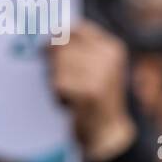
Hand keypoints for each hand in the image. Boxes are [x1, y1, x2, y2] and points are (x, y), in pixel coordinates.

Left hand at [48, 21, 135, 161]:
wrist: (107, 132)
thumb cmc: (96, 98)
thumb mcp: (98, 68)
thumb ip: (80, 49)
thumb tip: (51, 32)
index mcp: (113, 48)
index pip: (76, 28)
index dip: (58, 35)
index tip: (48, 44)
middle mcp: (109, 58)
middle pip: (62, 44)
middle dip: (54, 61)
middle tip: (62, 78)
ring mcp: (100, 74)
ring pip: (58, 62)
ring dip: (56, 78)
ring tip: (69, 91)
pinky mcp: (88, 92)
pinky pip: (58, 82)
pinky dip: (57, 93)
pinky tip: (69, 102)